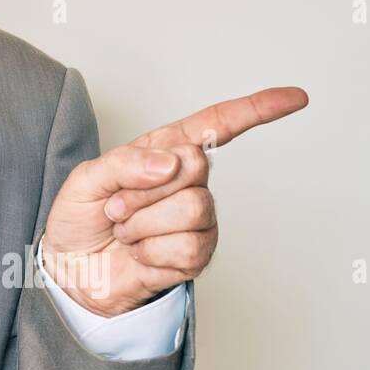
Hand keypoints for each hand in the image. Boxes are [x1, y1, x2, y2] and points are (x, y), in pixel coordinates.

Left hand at [41, 86, 307, 316]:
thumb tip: (171, 162)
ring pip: (193, 210)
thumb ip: (123, 163)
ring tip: (126, 231)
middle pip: (197, 167)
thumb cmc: (79, 218)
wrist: (73, 271)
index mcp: (163, 151)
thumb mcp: (85, 180)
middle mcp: (188, 182)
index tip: (295, 97)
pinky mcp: (198, 255)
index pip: (217, 124)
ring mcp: (198, 219)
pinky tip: (140, 254)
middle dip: (145, 189)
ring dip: (143, 225)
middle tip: (117, 207)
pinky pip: (187, 250)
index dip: (257, 109)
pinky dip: (151, 254)